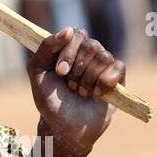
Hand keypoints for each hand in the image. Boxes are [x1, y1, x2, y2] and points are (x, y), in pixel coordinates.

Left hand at [27, 27, 121, 156]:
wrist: (64, 127)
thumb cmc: (49, 99)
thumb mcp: (37, 71)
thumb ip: (45, 47)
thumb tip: (68, 29)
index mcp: (68, 49)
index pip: (76, 34)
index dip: (69, 51)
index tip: (60, 72)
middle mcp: (87, 54)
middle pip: (91, 44)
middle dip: (78, 68)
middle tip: (70, 85)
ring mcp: (103, 66)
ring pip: (104, 56)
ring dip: (89, 78)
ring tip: (81, 92)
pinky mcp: (117, 79)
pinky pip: (119, 67)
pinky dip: (105, 81)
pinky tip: (97, 94)